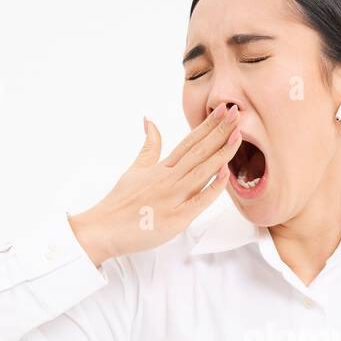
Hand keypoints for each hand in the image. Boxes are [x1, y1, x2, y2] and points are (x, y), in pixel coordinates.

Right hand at [68, 103, 243, 264]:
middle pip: (198, 151)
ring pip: (201, 171)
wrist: (103, 229)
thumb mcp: (135, 168)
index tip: (223, 110)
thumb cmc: (120, 202)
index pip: (189, 141)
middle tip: (236, 113)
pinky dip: (212, 188)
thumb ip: (149, 145)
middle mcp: (168, 178)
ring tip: (238, 136)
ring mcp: (172, 197)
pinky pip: (198, 201)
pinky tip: (225, 173)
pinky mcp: (175, 218)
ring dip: (220, 153)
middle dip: (219, 132)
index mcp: (162, 167)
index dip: (208, 125)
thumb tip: (148, 120)